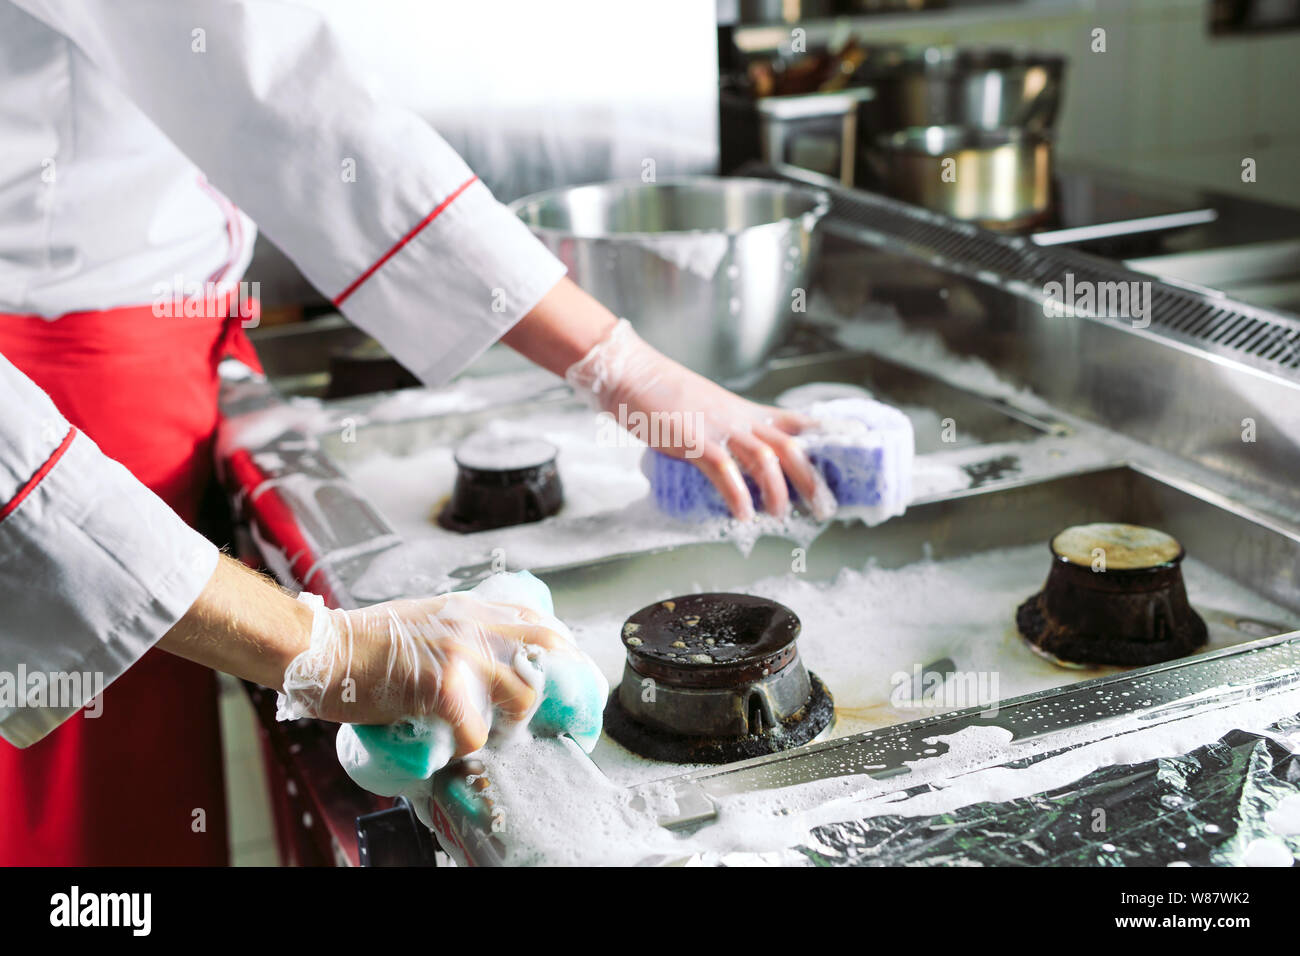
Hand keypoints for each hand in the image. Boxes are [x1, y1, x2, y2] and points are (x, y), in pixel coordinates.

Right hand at [277, 591, 568, 755]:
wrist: (321, 650)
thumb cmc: (361, 642)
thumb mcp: (421, 618)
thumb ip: (454, 631)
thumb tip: (478, 660)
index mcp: (469, 608)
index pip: (535, 619)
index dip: (559, 646)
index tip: (565, 669)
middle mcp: (472, 625)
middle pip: (546, 648)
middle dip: (556, 683)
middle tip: (550, 712)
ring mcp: (460, 653)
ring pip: (522, 694)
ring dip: (513, 722)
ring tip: (493, 734)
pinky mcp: (441, 686)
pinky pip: (476, 730)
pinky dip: (469, 747)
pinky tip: (453, 747)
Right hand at [565, 320, 833, 520]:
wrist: (630, 373)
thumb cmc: (663, 397)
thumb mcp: (707, 412)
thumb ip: (726, 434)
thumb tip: (737, 467)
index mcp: (745, 413)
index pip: (797, 422)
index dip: (827, 437)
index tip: (855, 451)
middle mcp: (739, 419)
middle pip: (790, 446)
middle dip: (812, 478)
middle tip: (825, 507)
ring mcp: (718, 428)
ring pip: (764, 458)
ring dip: (777, 490)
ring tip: (780, 515)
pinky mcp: (693, 440)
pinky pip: (723, 469)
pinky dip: (736, 494)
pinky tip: (742, 514)